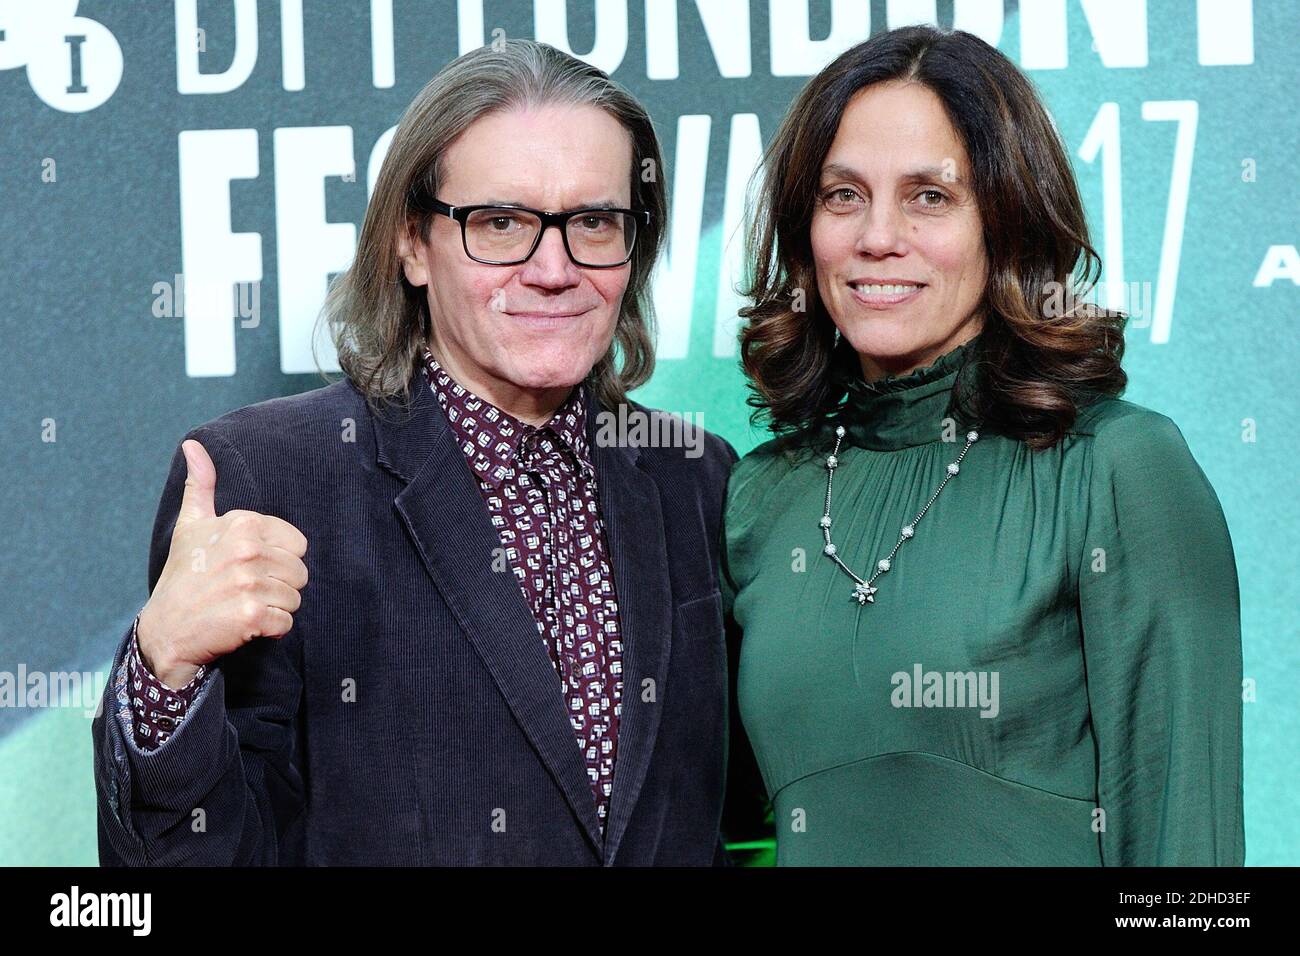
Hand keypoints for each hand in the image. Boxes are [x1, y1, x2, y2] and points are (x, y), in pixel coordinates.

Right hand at [137, 439, 308, 687]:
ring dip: (274, 609)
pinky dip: (270, 629)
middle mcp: (247, 549)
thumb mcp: (190, 525)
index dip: (278, 561)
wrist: (163, 630)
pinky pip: (286, 622)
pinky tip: (244, 625)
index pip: (297, 545)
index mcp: (242, 523)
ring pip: (295, 598)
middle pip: (300, 573)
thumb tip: (193, 444)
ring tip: (242, 606)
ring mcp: (249, 582)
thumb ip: (200, 485)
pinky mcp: (251, 614)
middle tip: (244, 591)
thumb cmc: (183, 576)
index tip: (249, 568)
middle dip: (278, 586)